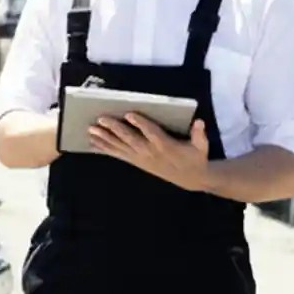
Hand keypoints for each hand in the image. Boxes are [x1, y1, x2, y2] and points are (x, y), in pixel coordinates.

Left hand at [88, 112, 211, 191]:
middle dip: (115, 129)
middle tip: (101, 119)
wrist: (190, 179)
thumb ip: (199, 134)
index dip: (140, 123)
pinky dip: (105, 149)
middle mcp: (150, 152)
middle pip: (130, 139)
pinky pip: (119, 155)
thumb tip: (199, 121)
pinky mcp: (137, 162)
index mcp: (165, 145)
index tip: (129, 114)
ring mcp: (141, 158)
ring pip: (120, 147)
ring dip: (104, 139)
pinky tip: (93, 144)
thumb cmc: (196, 157)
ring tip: (90, 130)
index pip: (151, 132)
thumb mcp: (202, 146)